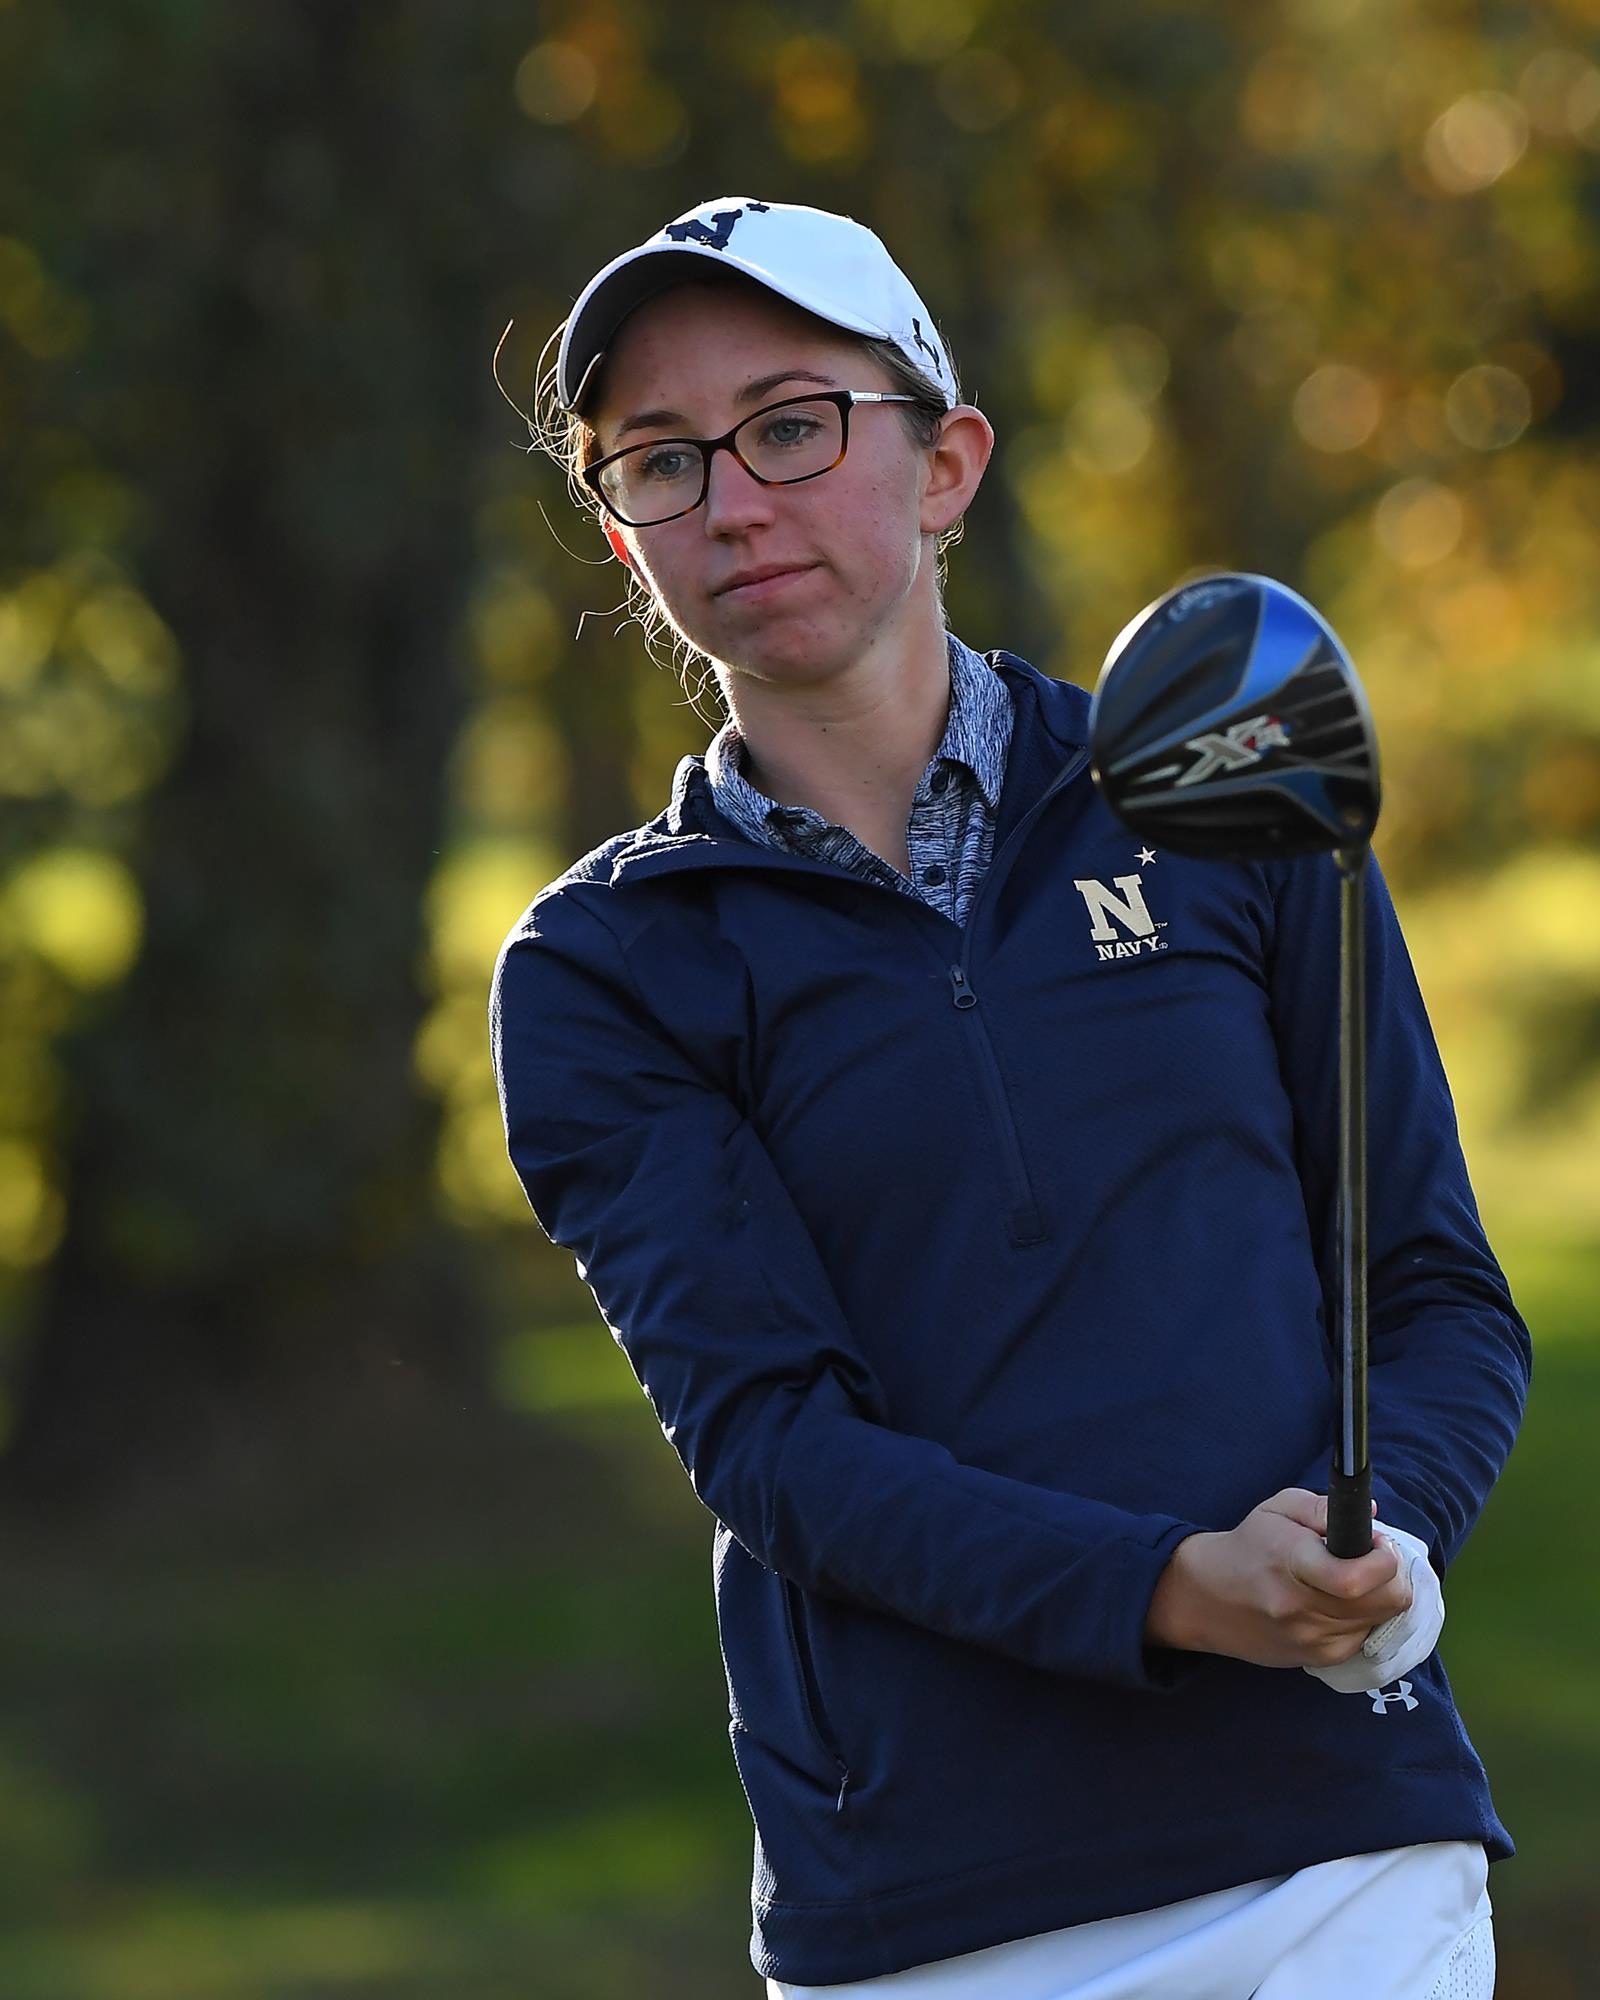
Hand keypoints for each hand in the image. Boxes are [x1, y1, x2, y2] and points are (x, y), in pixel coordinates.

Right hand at [1146, 1488, 1413, 1669]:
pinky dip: (1363, 1618)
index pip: (1354, 1578)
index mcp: (1291, 1564)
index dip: (1384, 1559)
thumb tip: (1373, 1515)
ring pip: (1381, 1621)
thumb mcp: (1278, 1509)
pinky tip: (1339, 1602)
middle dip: (1394, 1576)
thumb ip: (1323, 1508)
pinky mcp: (1316, 1659)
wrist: (1206, 1599)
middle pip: (1384, 1603)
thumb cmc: (1247, 1546)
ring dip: (1379, 1597)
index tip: (1377, 1541)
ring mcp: (1311, 1639)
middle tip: (1376, 1557)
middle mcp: (1301, 1608)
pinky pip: (1364, 1638)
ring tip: (1352, 1576)